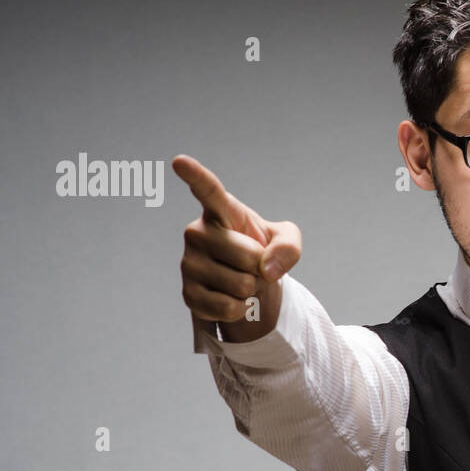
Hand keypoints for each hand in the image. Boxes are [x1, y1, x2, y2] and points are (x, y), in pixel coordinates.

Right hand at [175, 155, 301, 341]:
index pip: (208, 191)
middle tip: (253, 264)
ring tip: (242, 278)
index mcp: (220, 211)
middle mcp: (197, 233)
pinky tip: (234, 299)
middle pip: (248, 256)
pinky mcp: (188, 294)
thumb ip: (289, 245)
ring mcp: (188, 264)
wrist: (249, 281)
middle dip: (262, 267)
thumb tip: (267, 269)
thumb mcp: (286, 239)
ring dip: (252, 289)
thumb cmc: (262, 250)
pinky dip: (241, 309)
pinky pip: (228, 308)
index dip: (195, 176)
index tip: (180, 161)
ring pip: (241, 285)